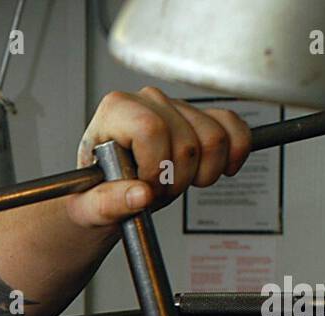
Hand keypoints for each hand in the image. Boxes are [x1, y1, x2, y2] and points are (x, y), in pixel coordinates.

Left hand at [66, 87, 251, 229]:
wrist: (107, 193)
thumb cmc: (95, 192)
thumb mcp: (89, 206)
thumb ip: (107, 202)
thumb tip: (140, 193)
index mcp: (115, 111)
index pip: (151, 129)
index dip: (155, 168)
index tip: (146, 189)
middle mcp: (148, 100)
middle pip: (186, 142)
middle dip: (176, 181)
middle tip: (157, 193)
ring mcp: (178, 106)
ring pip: (215, 139)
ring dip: (202, 174)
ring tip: (175, 184)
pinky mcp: (202, 116)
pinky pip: (234, 127)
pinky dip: (234, 153)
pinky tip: (219, 170)